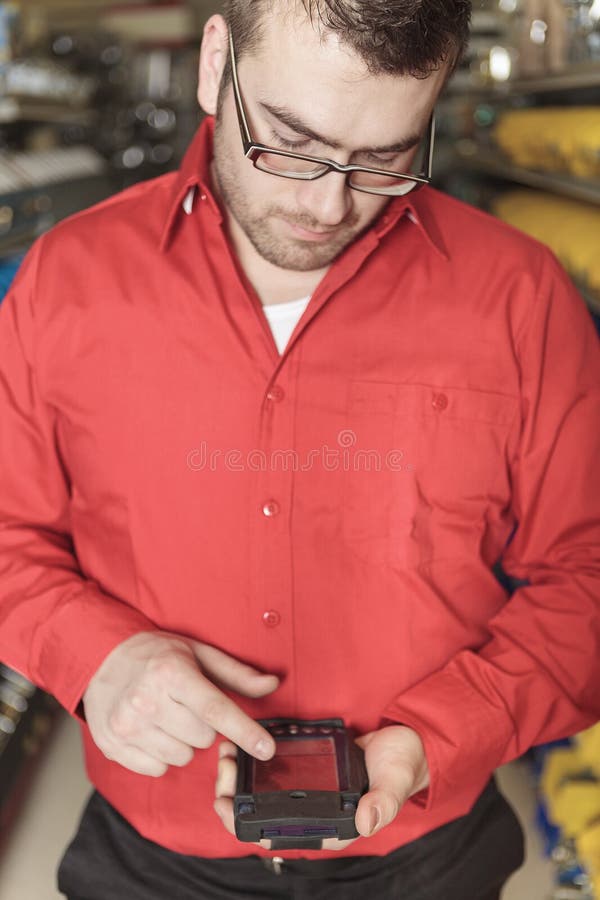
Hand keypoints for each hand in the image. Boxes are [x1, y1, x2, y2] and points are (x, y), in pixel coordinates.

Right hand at [83, 631, 278, 776]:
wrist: (101, 658)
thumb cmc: (158, 655)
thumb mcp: (199, 654)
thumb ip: (237, 674)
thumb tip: (273, 684)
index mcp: (171, 672)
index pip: (215, 709)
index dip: (244, 731)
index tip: (267, 749)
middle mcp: (146, 699)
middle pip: (203, 737)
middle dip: (204, 726)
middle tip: (188, 705)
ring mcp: (126, 725)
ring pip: (182, 756)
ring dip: (183, 742)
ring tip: (168, 716)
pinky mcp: (112, 745)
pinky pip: (157, 769)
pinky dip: (162, 754)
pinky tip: (152, 730)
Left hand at [214, 724, 428, 850]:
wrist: (405, 744)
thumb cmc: (401, 768)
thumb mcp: (394, 782)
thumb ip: (382, 802)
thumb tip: (366, 822)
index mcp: (331, 826)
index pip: (282, 836)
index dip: (249, 827)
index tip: (225, 807)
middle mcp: (314, 812)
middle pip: (263, 814)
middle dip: (234, 796)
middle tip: (222, 769)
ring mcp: (308, 791)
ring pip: (264, 792)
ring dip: (239, 777)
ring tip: (224, 753)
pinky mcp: (307, 769)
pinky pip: (274, 769)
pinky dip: (253, 759)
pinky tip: (239, 743)